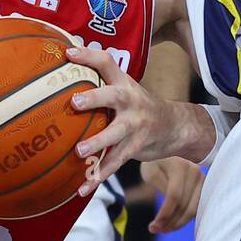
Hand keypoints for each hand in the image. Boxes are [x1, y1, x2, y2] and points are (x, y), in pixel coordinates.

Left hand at [65, 45, 186, 195]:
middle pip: (113, 96)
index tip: (67, 52)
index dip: (88, 56)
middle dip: (95, 99)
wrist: (175, 126)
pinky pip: (115, 163)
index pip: (107, 63)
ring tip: (79, 152)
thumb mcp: (125, 88)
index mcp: (124, 83)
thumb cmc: (138, 105)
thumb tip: (65, 64)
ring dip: (98, 143)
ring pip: (116, 134)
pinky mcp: (135, 147)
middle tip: (75, 102)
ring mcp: (135, 126)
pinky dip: (98, 176)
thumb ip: (101, 80)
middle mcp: (131, 102)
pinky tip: (82, 188)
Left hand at [141, 157, 203, 233]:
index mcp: (180, 165)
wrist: (166, 150)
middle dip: (171, 222)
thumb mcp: (151, 172)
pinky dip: (186, 217)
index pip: (174, 196)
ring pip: (194, 209)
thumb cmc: (154, 161)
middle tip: (155, 230)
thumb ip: (161, 188)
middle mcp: (195, 171)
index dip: (165, 214)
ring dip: (179, 223)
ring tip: (164, 229)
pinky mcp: (204, 186)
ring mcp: (202, 178)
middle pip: (186, 206)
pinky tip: (174, 222)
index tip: (152, 227)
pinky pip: (197, 207)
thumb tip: (170, 211)